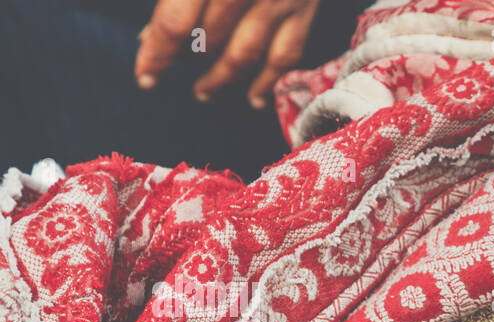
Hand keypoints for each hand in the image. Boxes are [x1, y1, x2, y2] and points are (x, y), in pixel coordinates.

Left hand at [135, 0, 320, 108]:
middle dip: (184, 58)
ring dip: (222, 78)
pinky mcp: (305, 5)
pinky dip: (269, 79)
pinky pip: (287, 52)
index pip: (175, 24)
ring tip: (203, 92)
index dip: (157, 53)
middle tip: (165, 71)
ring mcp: (278, 0)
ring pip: (245, 53)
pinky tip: (253, 97)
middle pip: (207, 38)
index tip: (144, 76)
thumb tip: (152, 30)